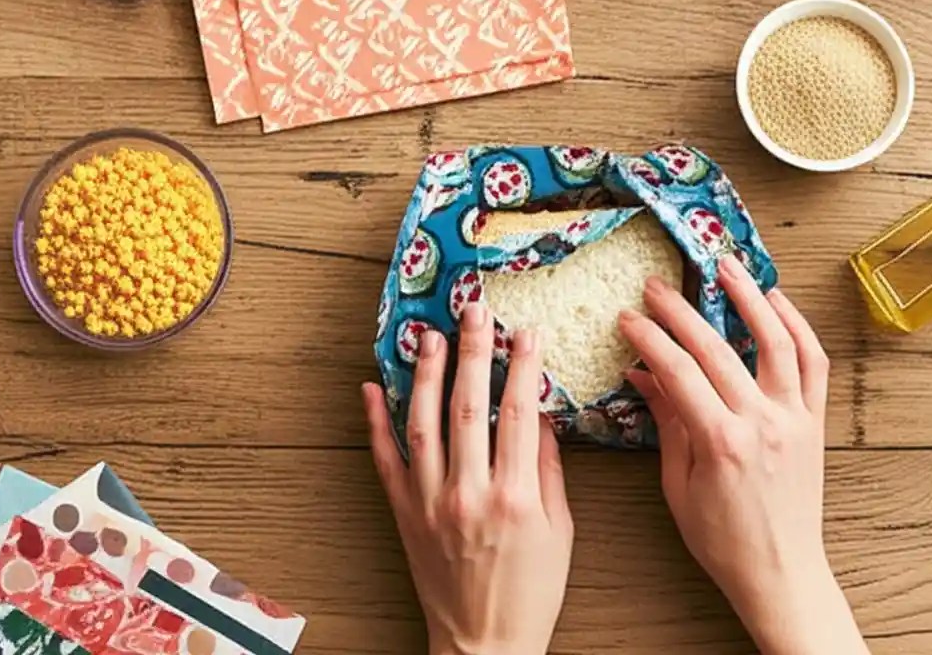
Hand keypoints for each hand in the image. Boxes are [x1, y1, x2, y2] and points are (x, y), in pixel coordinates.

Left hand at [364, 303, 573, 654]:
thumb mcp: (559, 530)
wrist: (484, 644)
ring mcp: (431, 502)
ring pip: (423, 423)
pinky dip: (375, 422)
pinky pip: (386, 460)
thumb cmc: (530, 592)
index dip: (521, 366)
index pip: (517, 413)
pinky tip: (372, 388)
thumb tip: (538, 415)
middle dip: (472, 351)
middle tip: (474, 311)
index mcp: (514, 497)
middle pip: (469, 406)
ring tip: (429, 336)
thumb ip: (547, 469)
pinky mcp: (405, 514)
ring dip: (426, 374)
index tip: (524, 332)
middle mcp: (468, 493)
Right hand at [618, 257, 867, 654]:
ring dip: (749, 297)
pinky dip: (798, 326)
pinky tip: (778, 302)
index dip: (648, 339)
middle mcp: (762, 422)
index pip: (678, 371)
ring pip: (775, 340)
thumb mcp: (678, 485)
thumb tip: (644, 375)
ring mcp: (794, 418)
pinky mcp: (815, 422)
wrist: (780, 570)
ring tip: (725, 267)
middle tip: (655, 287)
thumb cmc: (723, 540)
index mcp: (721, 442)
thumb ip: (666, 423)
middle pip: (716, 348)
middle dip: (679, 311)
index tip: (627, 319)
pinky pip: (814, 363)